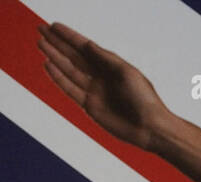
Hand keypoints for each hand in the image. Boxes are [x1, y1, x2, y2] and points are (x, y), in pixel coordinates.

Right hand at [38, 22, 171, 149]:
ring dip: (55, 57)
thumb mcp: (126, 73)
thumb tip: (87, 44)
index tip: (54, 26)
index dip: (70, 36)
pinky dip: (58, 77)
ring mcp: (95, 92)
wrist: (150, 128)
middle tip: (41, 30)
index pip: (86, 48)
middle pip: (75, 56)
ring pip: (69, 70)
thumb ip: (105, 58)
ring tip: (41, 43)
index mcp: (112, 67)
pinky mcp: (90, 106)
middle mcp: (102, 78)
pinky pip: (70, 89)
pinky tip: (48, 64)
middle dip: (58, 43)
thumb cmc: (144, 99)